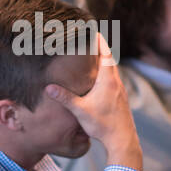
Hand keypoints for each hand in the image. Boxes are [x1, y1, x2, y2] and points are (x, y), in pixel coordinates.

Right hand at [42, 36, 139, 168]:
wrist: (122, 139)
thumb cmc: (102, 125)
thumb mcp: (80, 110)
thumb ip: (64, 98)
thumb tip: (48, 87)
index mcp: (107, 81)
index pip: (105, 55)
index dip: (100, 42)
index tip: (95, 30)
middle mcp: (116, 83)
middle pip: (110, 60)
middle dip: (101, 49)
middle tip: (93, 39)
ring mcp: (121, 91)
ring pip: (113, 71)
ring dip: (105, 61)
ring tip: (96, 56)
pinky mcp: (121, 99)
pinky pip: (114, 80)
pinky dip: (107, 73)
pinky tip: (101, 79)